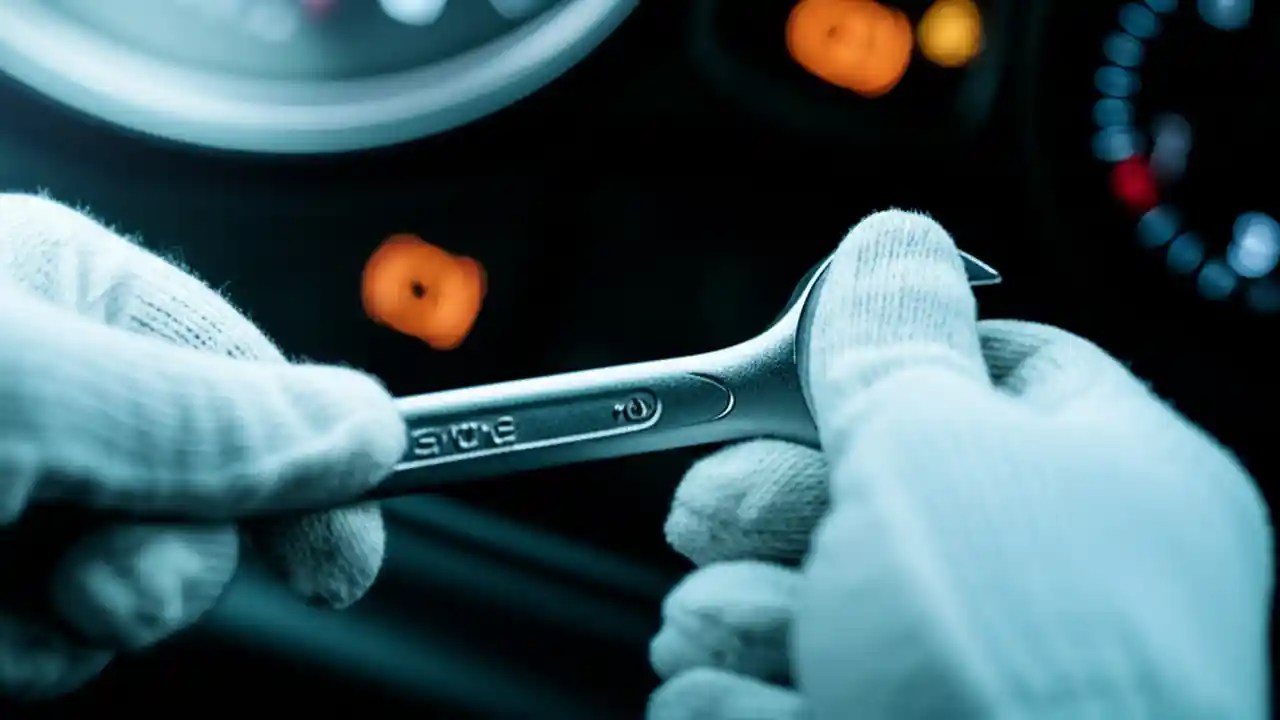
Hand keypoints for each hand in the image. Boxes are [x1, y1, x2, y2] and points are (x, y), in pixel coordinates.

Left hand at [0, 194, 405, 698]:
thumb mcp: (28, 394)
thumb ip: (206, 418)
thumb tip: (369, 425)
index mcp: (64, 290)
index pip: (249, 374)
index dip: (316, 465)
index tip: (348, 556)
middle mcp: (43, 385)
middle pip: (197, 494)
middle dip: (169, 562)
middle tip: (103, 582)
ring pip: (124, 581)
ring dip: (83, 622)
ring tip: (0, 607)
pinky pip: (39, 639)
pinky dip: (16, 657)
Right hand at [647, 211, 1272, 718]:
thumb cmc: (1020, 682)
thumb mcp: (937, 456)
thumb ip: (891, 343)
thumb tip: (888, 240)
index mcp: (1103, 478)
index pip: (978, 366)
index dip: (871, 361)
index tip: (791, 378)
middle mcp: (1037, 578)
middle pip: (858, 484)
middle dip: (764, 504)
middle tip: (715, 520)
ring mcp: (953, 672)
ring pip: (798, 594)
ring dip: (740, 613)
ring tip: (745, 640)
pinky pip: (772, 688)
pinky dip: (737, 698)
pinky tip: (754, 707)